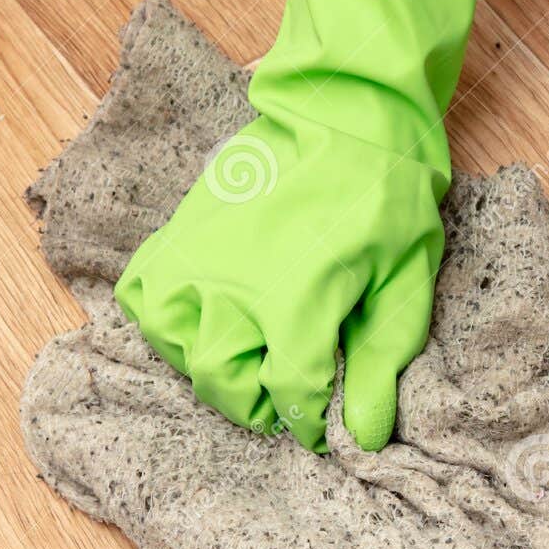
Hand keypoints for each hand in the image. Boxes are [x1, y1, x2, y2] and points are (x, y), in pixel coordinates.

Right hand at [113, 0, 515, 451]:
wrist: (348, 114)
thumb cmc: (388, 196)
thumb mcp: (405, 280)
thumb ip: (382, 360)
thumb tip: (365, 435)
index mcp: (298, 300)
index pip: (289, 394)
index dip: (306, 421)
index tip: (321, 428)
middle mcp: (234, 284)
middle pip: (222, 382)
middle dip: (256, 404)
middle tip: (286, 397)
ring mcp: (198, 256)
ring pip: (176, 346)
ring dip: (209, 367)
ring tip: (248, 359)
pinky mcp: (180, 232)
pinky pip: (143, 295)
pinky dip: (164, 320)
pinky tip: (204, 322)